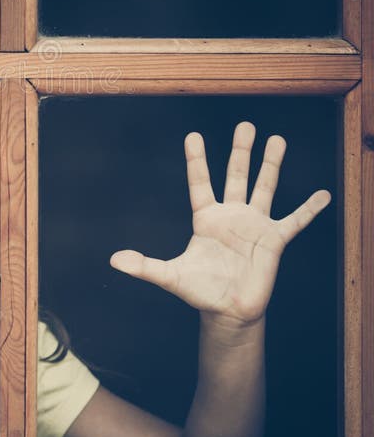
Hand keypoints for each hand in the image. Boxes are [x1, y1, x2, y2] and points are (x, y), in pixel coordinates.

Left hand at [110, 121, 330, 327]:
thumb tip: (115, 261)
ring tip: (277, 139)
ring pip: (264, 188)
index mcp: (206, 218)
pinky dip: (308, 209)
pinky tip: (323, 194)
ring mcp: (254, 225)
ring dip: (271, 165)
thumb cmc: (200, 291)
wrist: (228, 311)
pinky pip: (294, 221)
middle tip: (245, 125)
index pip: (200, 183)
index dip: (197, 160)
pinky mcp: (273, 241)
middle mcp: (231, 215)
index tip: (193, 136)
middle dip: (241, 151)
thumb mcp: (170, 276)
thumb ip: (144, 266)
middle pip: (236, 176)